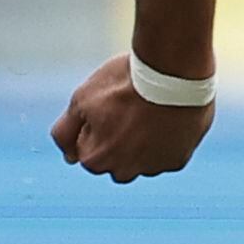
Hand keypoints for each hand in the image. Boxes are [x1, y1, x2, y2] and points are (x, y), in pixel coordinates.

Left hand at [50, 55, 214, 183]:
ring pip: (139, 160)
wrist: (173, 71)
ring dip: (140, 143)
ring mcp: (153, 168)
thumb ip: (65, 132)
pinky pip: (165, 155)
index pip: (84, 149)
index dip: (92, 125)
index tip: (107, 105)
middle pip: (113, 158)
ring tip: (148, 111)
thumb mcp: (81, 99)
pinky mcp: (177, 160)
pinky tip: (165, 118)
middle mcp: (124, 172)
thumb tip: (67, 157)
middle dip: (115, 139)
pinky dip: (163, 141)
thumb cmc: (124, 83)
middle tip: (127, 108)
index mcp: (96, 160)